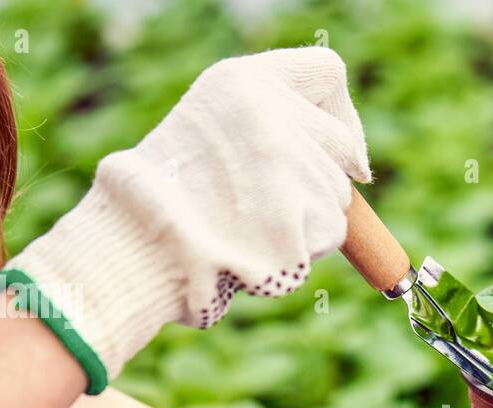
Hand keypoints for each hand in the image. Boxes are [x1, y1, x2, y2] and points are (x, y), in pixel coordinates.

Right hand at [0, 47, 369, 391]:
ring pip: (336, 196)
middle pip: (340, 146)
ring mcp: (290, 166)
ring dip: (307, 219)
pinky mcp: (303, 219)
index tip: (334, 146)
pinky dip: (303, 250)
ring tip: (248, 227)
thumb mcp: (211, 127)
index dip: (339, 112)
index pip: (326, 71)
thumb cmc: (169, 198)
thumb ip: (273, 122)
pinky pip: (330, 234)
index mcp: (243, 81)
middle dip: (319, 178)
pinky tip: (258, 249)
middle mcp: (272, 114)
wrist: (136, 250)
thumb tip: (356, 164)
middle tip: (268, 203)